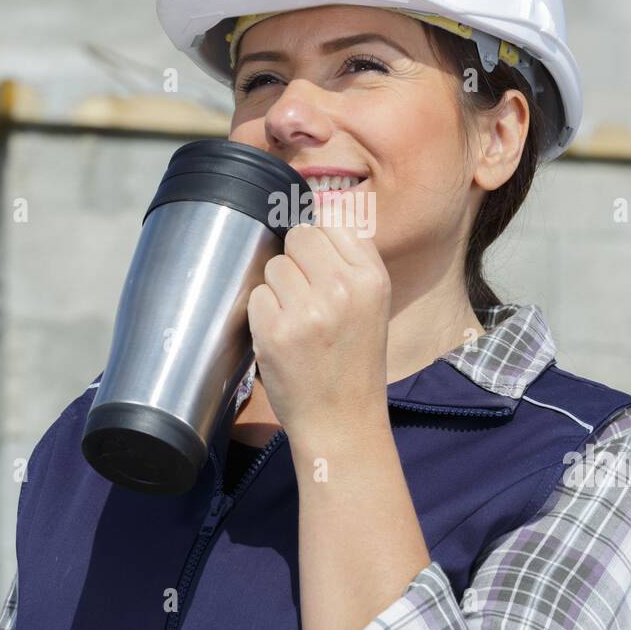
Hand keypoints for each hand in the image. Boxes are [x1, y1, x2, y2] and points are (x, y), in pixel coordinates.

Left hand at [246, 218, 391, 443]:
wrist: (342, 421)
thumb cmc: (355, 359)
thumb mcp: (373, 302)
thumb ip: (351, 257)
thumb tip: (316, 209)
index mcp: (372, 278)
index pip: (332, 221)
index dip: (319, 243)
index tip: (320, 267)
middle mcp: (343, 289)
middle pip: (298, 236)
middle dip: (296, 262)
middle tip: (308, 298)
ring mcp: (308, 310)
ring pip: (274, 265)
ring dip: (279, 290)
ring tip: (299, 323)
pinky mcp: (276, 331)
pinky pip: (257, 296)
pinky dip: (263, 315)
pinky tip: (284, 338)